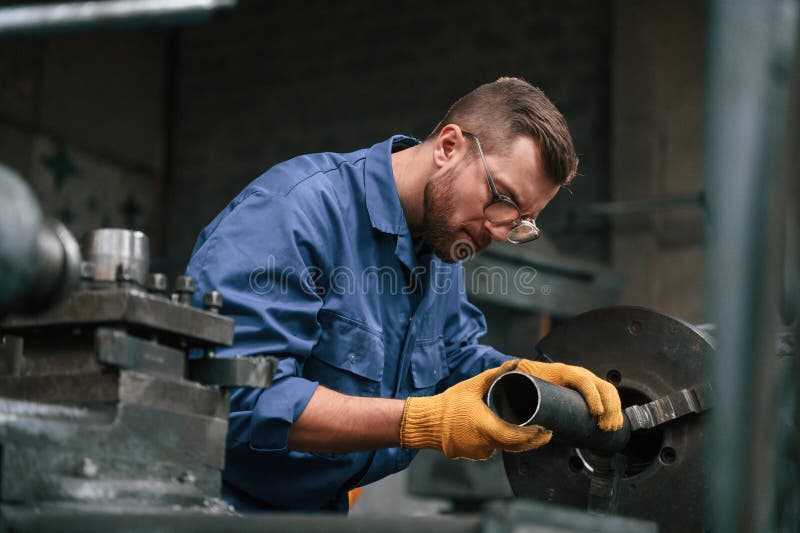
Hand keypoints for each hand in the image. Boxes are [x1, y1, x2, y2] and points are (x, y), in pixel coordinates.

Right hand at [400, 359, 551, 459]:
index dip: (533, 436)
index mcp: (486, 427)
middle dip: (531, 440)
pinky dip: (499, 441)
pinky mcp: (473, 454)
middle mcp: (485, 443)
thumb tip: (514, 363)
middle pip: (515, 446)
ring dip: (514, 440)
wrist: (427, 422)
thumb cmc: (449, 404)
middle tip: (544, 431)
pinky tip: (502, 431)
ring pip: (504, 448)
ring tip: (526, 428)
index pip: (516, 437)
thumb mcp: (472, 386)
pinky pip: (492, 449)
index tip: (546, 430)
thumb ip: (495, 375)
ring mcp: (479, 452)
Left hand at [516, 359, 623, 430]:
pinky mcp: (594, 386)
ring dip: (614, 410)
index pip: (583, 381)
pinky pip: (610, 394)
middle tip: (604, 427)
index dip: (592, 397)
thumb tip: (540, 429)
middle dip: (608, 408)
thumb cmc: (536, 383)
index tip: (596, 413)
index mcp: (565, 372)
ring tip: (610, 428)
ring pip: (609, 391)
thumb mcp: (535, 391)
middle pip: (602, 387)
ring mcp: (589, 378)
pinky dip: (615, 409)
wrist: (537, 372)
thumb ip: (537, 406)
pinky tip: (615, 423)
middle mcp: (581, 373)